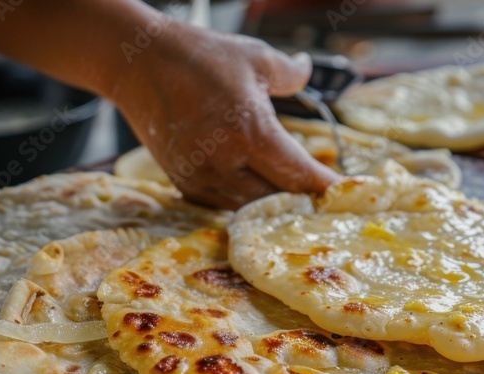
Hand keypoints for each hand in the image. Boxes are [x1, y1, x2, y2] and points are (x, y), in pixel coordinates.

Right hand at [113, 22, 341, 208]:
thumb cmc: (198, 56)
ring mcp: (201, 178)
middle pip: (277, 200)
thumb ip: (290, 72)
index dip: (325, 189)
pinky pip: (224, 203)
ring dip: (271, 203)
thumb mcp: (254, 58)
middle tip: (322, 197)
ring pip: (250, 207)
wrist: (136, 64)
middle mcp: (225, 163)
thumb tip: (309, 70)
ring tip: (292, 197)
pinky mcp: (185, 183)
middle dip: (300, 199)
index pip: (298, 175)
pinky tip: (256, 188)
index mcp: (250, 132)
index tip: (346, 195)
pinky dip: (244, 199)